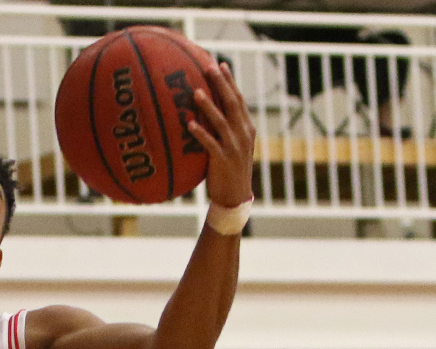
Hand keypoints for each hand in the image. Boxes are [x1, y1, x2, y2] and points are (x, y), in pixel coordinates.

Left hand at [188, 63, 255, 207]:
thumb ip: (223, 128)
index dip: (230, 82)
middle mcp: (243, 134)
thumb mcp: (231, 146)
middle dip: (221, 84)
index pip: (239, 99)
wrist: (235, 197)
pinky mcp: (223, 160)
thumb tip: (206, 112)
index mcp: (246, 128)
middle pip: (233, 103)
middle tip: (209, 67)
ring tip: (196, 92)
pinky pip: (210, 143)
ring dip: (209, 105)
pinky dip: (201, 133)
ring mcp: (234, 146)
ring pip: (222, 121)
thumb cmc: (228, 170)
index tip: (221, 64)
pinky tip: (189, 123)